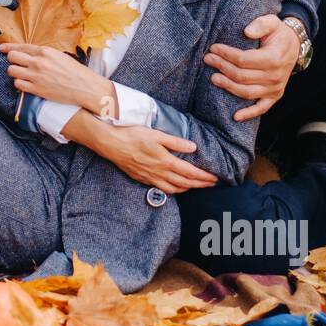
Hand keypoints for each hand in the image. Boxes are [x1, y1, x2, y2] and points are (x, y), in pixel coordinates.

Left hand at [0, 42, 112, 114]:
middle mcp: (38, 62)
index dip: (8, 47)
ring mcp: (36, 76)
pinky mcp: (36, 89)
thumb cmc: (74, 71)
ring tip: (22, 74)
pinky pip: (17, 84)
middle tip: (17, 63)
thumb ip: (43, 54)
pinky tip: (26, 83)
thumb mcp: (59, 56)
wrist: (84, 87)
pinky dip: (19, 83)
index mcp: (45, 51)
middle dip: (12, 60)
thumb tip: (29, 54)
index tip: (1, 48)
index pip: (20, 47)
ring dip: (15, 72)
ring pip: (12, 70)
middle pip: (12, 57)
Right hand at [88, 122, 219, 193]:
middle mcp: (159, 173)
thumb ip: (176, 142)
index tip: (215, 179)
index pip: (191, 173)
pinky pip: (161, 189)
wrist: (111, 143)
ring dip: (187, 189)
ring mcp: (150, 178)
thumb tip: (193, 147)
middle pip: (185, 183)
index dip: (204, 177)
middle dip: (200, 185)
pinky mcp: (141, 178)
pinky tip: (173, 187)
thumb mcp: (157, 135)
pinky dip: (172, 190)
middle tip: (212, 185)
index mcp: (166, 161)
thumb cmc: (133, 135)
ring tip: (195, 187)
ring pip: (173, 189)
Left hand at [204, 14, 299, 121]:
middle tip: (208, 59)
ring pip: (246, 92)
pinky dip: (249, 114)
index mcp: (274, 58)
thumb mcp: (272, 22)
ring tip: (213, 77)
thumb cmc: (278, 34)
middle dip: (222, 67)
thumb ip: (260, 24)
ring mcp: (275, 89)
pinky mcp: (274, 96)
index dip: (226, 54)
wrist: (294, 46)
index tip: (214, 48)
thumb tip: (247, 32)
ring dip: (227, 86)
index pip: (244, 60)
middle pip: (242, 76)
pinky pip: (261, 108)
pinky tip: (235, 117)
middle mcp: (275, 76)